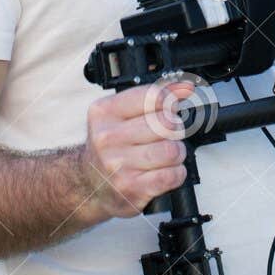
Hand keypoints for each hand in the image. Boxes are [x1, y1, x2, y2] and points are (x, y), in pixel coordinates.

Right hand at [80, 80, 193, 220]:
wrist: (89, 183)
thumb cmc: (111, 146)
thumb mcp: (122, 114)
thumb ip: (154, 97)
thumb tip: (185, 86)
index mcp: (104, 112)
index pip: (152, 96)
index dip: (169, 102)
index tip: (170, 108)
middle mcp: (107, 137)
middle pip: (166, 123)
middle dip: (175, 128)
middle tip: (168, 134)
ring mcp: (118, 164)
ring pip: (172, 150)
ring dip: (177, 152)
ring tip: (166, 154)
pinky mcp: (131, 188)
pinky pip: (172, 175)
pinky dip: (177, 173)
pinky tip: (165, 170)